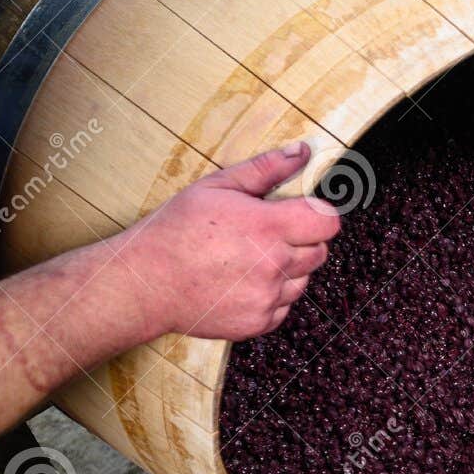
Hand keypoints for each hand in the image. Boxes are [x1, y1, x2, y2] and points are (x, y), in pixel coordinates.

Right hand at [121, 143, 340, 340]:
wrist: (145, 282)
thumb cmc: (176, 229)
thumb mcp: (216, 186)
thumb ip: (265, 168)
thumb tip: (302, 151)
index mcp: (268, 227)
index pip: (328, 222)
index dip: (319, 215)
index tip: (302, 213)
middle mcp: (274, 265)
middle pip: (319, 251)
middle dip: (302, 240)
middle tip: (266, 235)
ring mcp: (268, 297)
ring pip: (303, 279)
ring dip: (287, 269)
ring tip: (247, 260)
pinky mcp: (260, 322)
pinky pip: (284, 305)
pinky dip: (271, 294)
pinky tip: (240, 282)